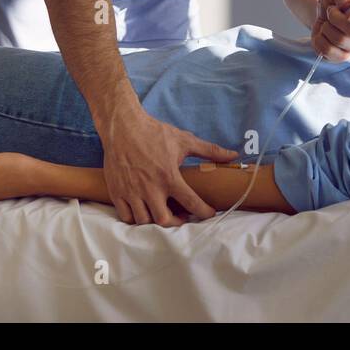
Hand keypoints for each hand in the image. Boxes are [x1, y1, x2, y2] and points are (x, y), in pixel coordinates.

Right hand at [98, 102, 238, 226]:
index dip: (204, 212)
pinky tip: (143, 210)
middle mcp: (150, 188)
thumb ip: (209, 150)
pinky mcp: (117, 191)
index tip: (209, 214)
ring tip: (162, 213)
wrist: (123, 126)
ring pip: (144, 221)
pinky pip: (126, 216)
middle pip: (165, 220)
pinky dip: (135, 218)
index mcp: (169, 176)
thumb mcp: (184, 140)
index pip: (191, 202)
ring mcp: (132, 191)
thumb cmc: (154, 133)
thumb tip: (233, 154)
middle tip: (182, 217)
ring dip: (155, 222)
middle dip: (177, 223)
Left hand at [312, 0, 349, 61]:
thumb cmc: (334, 1)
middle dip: (336, 19)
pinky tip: (321, 34)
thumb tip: (347, 4)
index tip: (348, 14)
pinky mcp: (340, 56)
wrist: (322, 13)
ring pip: (340, 41)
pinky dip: (319, 41)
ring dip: (327, 28)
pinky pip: (328, 52)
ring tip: (326, 23)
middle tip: (331, 11)